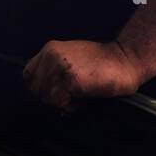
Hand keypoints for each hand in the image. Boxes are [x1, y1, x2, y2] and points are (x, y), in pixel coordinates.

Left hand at [23, 40, 143, 110]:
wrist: (126, 60)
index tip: (56, 93)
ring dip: (62, 103)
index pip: (28, 75)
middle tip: (72, 97)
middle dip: (52, 98)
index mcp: (49, 49)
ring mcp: (59, 66)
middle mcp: (50, 55)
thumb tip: (44, 95)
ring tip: (80, 96)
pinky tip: (84, 99)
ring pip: (46, 98)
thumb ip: (55, 71)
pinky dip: (71, 106)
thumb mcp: (71, 58)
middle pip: (36, 89)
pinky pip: (59, 102)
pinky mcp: (70, 79)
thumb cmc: (102, 64)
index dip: (41, 88)